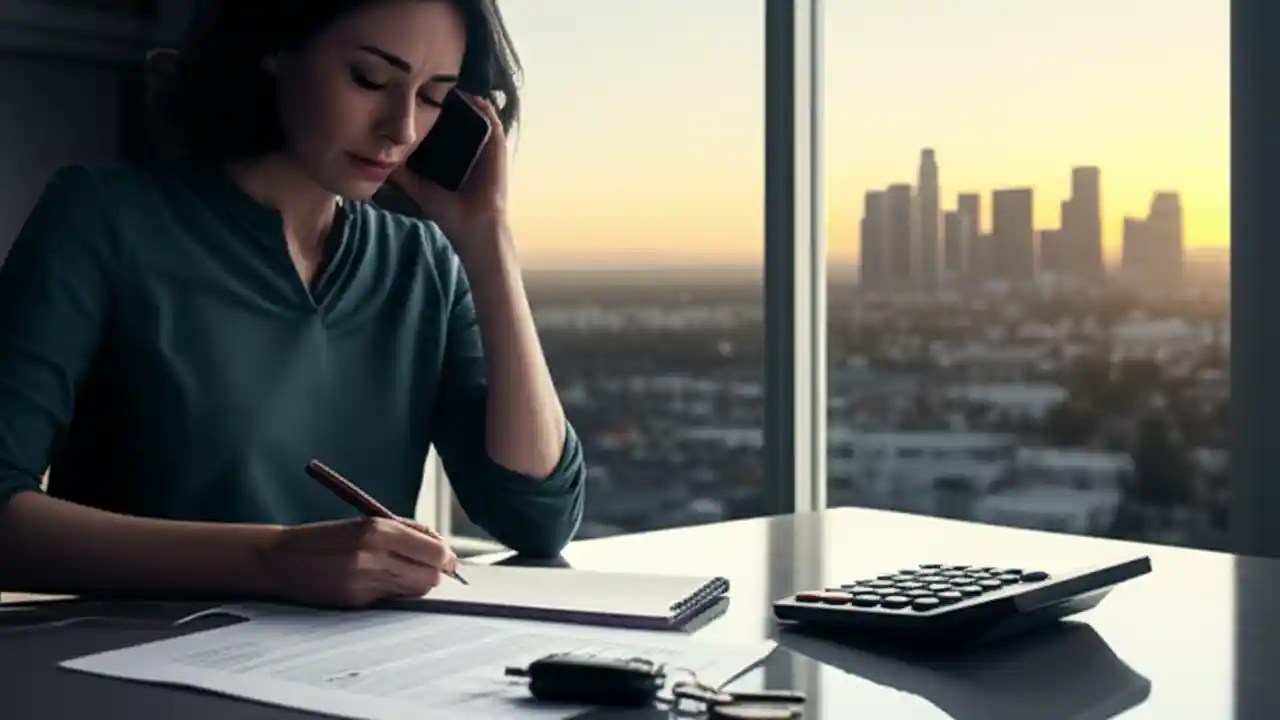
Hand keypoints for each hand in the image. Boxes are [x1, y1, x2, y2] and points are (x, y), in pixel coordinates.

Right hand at [258, 517, 459, 608]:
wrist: (281, 559)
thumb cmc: (326, 538)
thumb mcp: (365, 522)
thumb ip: (404, 531)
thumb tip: (439, 545)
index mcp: (378, 529)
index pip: (433, 550)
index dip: (446, 556)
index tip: (448, 558)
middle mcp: (374, 556)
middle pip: (430, 575)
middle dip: (435, 572)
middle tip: (430, 567)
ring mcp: (365, 582)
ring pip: (414, 590)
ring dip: (416, 582)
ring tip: (402, 571)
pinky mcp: (357, 601)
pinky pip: (392, 599)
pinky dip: (394, 591)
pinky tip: (380, 581)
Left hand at [390, 91, 508, 251]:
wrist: (472, 226)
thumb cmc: (449, 211)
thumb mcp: (419, 186)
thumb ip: (402, 173)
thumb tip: (379, 158)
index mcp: (454, 156)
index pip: (444, 127)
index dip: (433, 111)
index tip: (417, 96)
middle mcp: (471, 149)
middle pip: (461, 117)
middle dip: (448, 101)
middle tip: (432, 83)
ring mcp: (487, 147)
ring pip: (478, 115)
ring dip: (467, 100)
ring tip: (450, 83)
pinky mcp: (498, 148)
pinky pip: (492, 121)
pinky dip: (483, 107)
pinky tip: (470, 96)